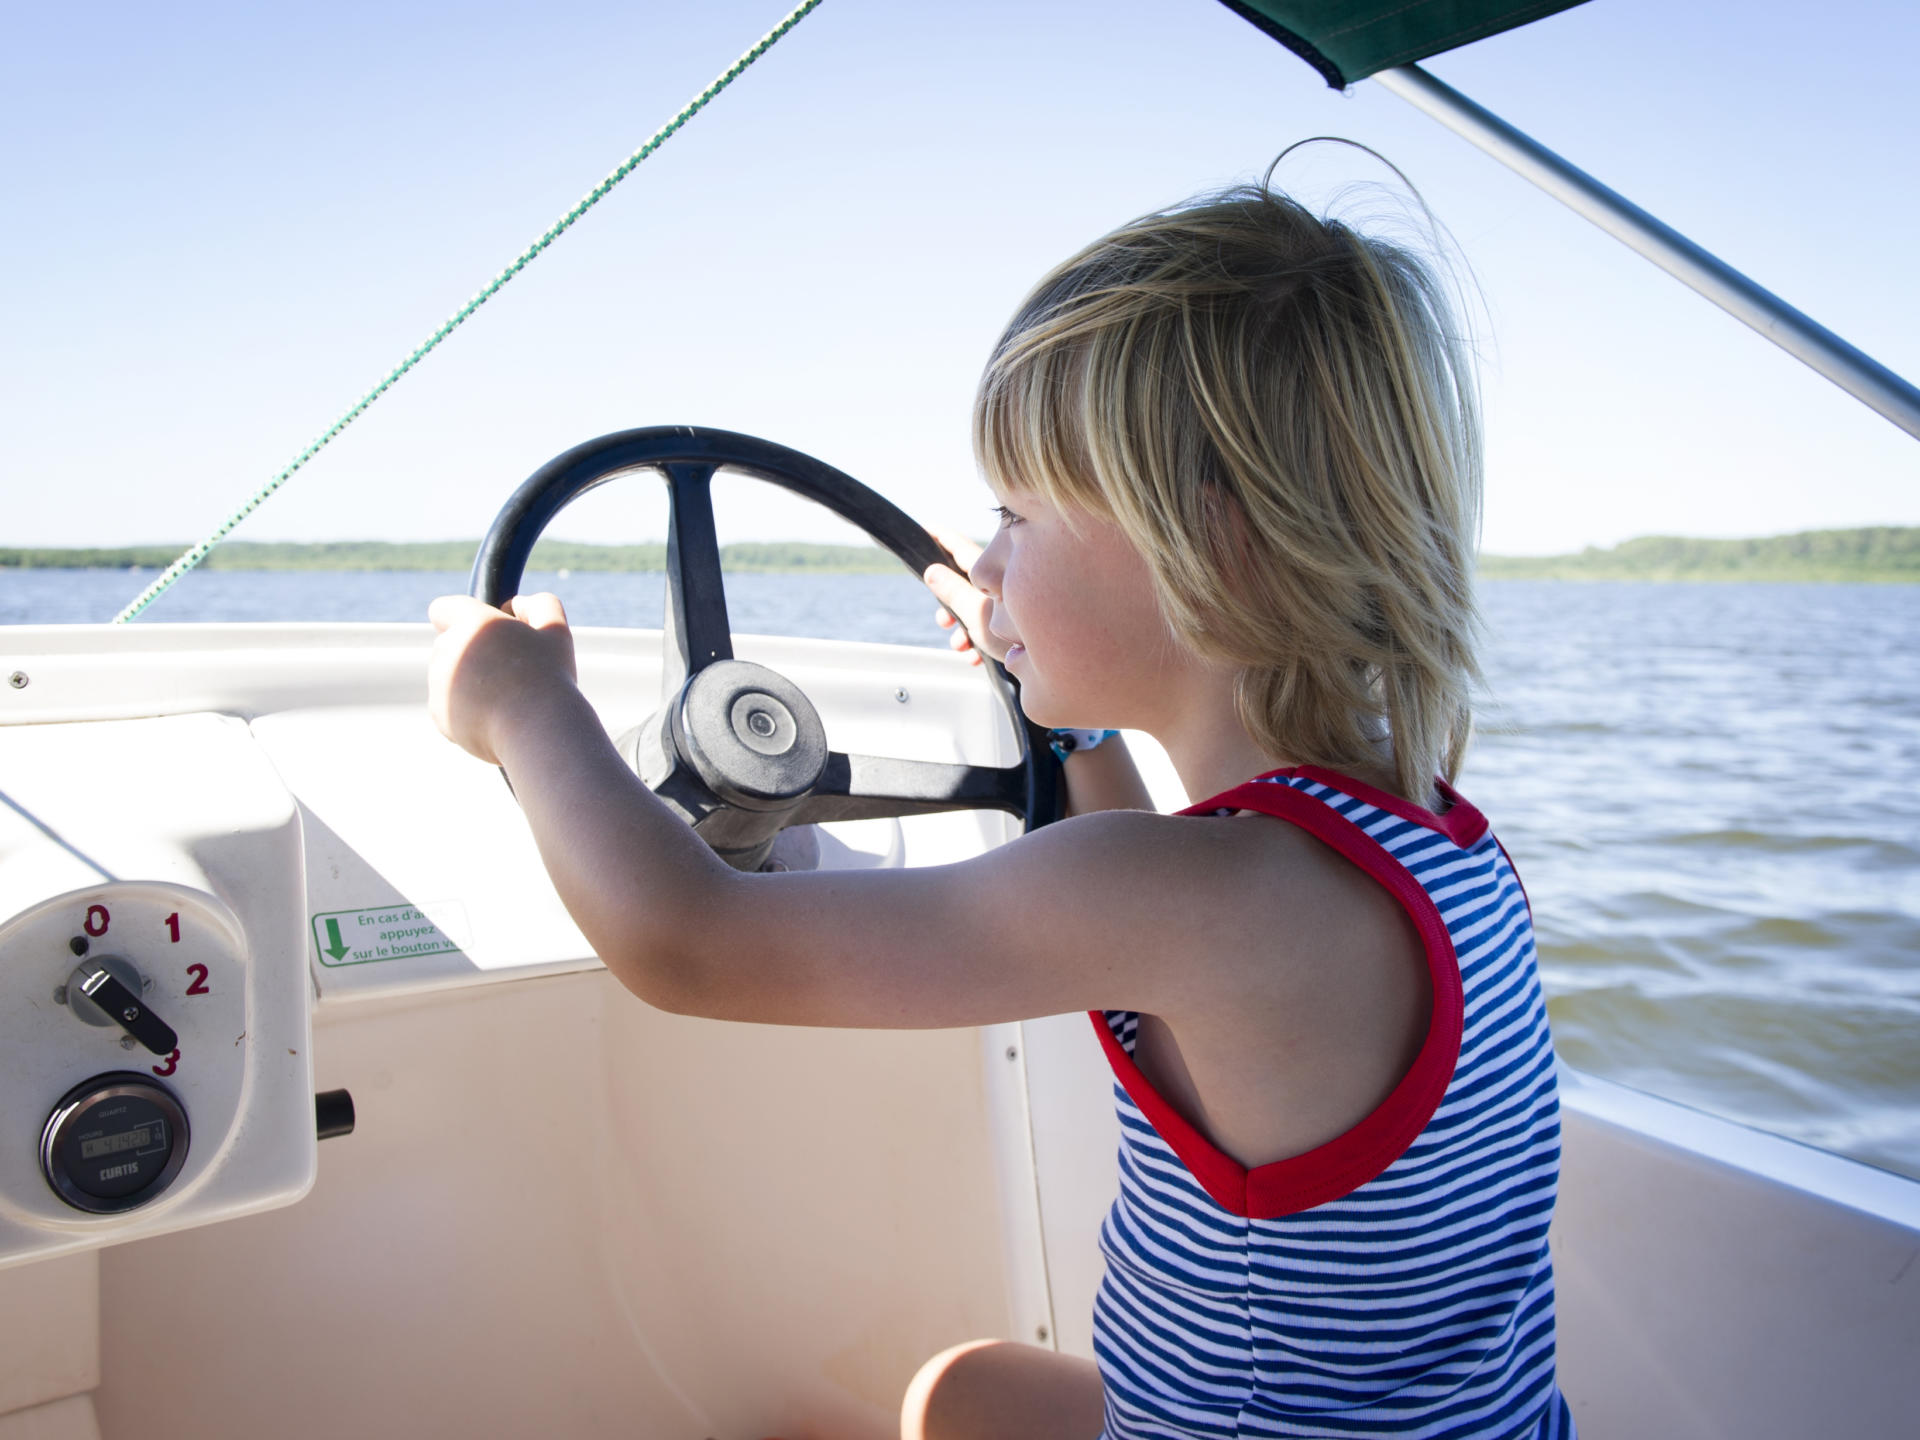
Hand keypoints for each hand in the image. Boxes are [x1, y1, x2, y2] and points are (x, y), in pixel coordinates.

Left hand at [427, 592, 577, 765]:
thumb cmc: (549, 679)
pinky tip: (496, 717)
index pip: (443, 608)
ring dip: (470, 682)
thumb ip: (540, 605)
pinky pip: (450, 706)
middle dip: (472, 653)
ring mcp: (440, 683)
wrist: (536, 730)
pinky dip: (468, 711)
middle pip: (450, 643)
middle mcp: (448, 649)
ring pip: (450, 676)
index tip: (479, 630)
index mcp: (473, 624)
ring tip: (507, 698)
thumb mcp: (556, 632)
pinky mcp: (439, 714)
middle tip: (509, 670)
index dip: (460, 617)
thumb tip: (518, 605)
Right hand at [922, 528, 1002, 666]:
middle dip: (948, 606)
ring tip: (961, 645)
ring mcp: (1007, 605)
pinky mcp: (1014, 626)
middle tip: (943, 621)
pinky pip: (989, 629)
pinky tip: (976, 657)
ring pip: (974, 610)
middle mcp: (999, 585)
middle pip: (964, 584)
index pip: (958, 547)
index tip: (926, 527)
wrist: (1047, 661)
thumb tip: (931, 570)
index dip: (940, 537)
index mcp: (988, 574)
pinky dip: (977, 643)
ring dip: (962, 629)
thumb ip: (953, 592)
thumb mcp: (974, 614)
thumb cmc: (1013, 637)